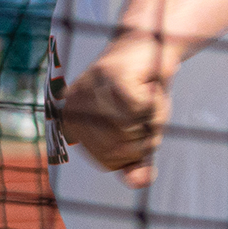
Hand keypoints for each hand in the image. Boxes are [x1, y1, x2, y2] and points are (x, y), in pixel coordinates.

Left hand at [59, 35, 171, 188]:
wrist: (151, 46)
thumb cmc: (140, 93)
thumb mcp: (138, 133)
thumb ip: (136, 162)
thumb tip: (136, 183)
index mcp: (71, 125)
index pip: (110, 162)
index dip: (134, 150)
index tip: (137, 122)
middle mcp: (73, 107)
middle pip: (121, 148)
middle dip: (147, 135)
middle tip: (147, 107)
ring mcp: (89, 90)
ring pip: (132, 129)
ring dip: (154, 118)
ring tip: (149, 95)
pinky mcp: (110, 76)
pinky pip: (141, 110)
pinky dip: (156, 102)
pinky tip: (151, 86)